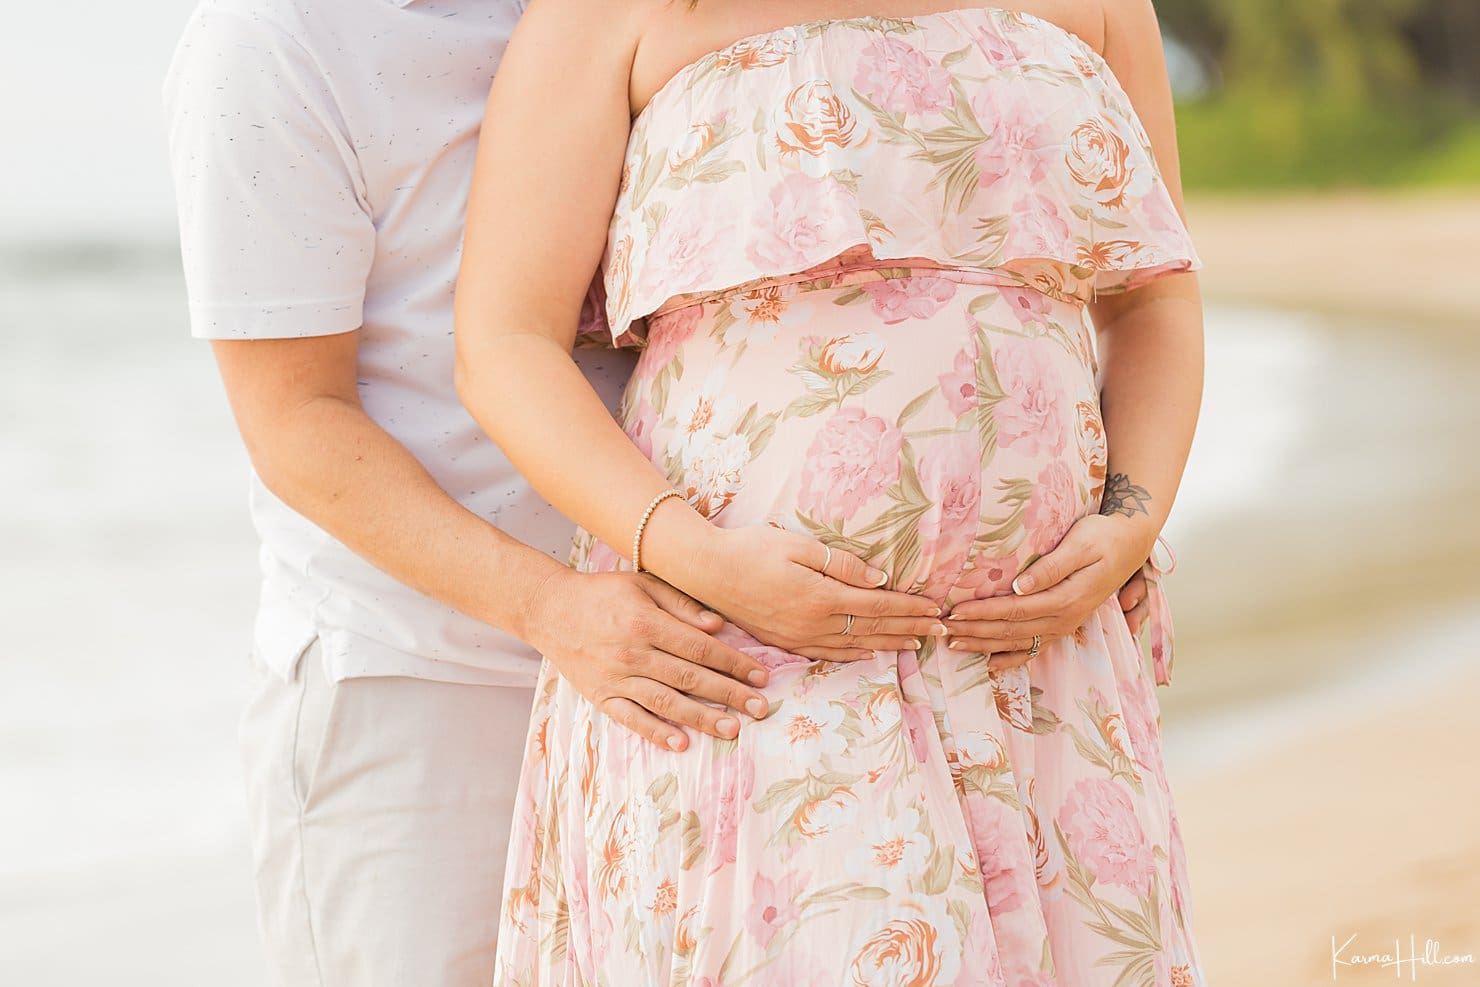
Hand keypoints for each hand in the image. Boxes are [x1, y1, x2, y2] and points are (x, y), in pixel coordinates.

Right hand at [524, 567, 771, 750]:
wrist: (549, 609)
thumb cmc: (602, 593)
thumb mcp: (642, 584)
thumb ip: (681, 603)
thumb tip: (718, 626)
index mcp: (647, 622)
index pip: (700, 648)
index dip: (734, 663)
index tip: (761, 676)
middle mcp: (633, 653)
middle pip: (690, 678)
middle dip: (729, 694)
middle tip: (761, 708)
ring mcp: (616, 678)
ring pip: (666, 702)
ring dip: (702, 718)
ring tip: (732, 729)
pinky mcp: (601, 696)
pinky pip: (631, 718)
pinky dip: (656, 731)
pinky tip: (681, 743)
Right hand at [687, 526, 944, 660]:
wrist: (706, 571)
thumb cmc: (751, 549)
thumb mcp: (799, 546)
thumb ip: (843, 565)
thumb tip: (881, 579)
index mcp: (822, 597)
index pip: (879, 606)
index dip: (911, 608)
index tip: (937, 609)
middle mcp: (814, 624)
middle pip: (873, 629)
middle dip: (910, 628)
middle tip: (941, 630)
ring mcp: (798, 637)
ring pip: (855, 645)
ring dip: (888, 644)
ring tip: (916, 643)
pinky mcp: (784, 641)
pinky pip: (829, 653)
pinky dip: (856, 655)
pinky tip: (870, 654)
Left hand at [944, 514, 1153, 669]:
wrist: (1130, 543)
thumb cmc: (1102, 536)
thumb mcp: (1080, 544)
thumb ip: (1051, 567)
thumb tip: (1020, 586)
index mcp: (1067, 598)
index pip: (1015, 610)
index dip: (983, 613)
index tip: (954, 611)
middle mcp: (1065, 618)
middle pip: (1012, 630)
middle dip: (975, 631)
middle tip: (941, 630)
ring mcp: (1066, 625)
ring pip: (1018, 642)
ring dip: (985, 645)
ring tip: (954, 644)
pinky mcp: (1065, 624)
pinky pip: (1035, 648)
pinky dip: (1011, 658)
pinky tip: (990, 664)